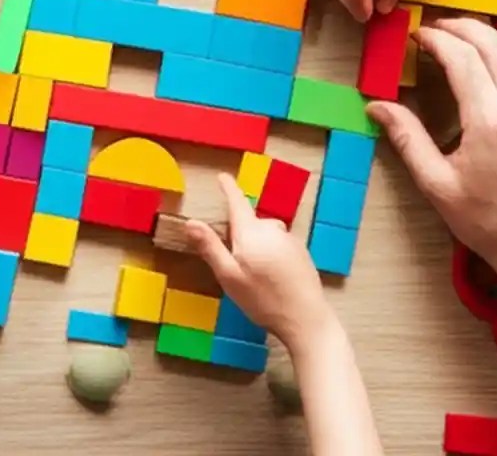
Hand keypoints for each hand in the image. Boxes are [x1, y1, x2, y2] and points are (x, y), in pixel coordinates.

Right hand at [186, 174, 332, 346]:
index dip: (229, 188)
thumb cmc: (262, 299)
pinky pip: (278, 244)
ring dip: (256, 245)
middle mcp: (273, 229)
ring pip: (265, 234)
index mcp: (252, 232)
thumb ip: (210, 247)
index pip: (237, 202)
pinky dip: (270, 253)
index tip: (223, 176)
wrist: (306, 319)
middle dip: (240, 232)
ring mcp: (290, 240)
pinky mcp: (301, 253)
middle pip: (250, 222)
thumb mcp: (229, 276)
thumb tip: (190, 222)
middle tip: (233, 262)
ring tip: (253, 274)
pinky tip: (271, 278)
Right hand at [367, 19, 496, 285]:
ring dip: (495, 40)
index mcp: (490, 120)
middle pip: (494, 44)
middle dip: (463, 29)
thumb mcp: (436, 184)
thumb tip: (377, 107)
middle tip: (438, 28)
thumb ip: (407, 138)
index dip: (436, 39)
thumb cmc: (487, 222)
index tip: (418, 36)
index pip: (462, 58)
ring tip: (469, 42)